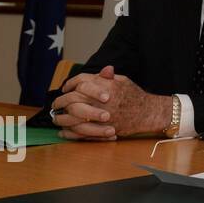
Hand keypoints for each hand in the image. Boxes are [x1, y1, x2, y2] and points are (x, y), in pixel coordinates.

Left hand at [52, 66, 167, 139]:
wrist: (148, 113)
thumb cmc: (135, 96)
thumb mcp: (123, 81)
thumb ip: (109, 77)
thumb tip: (104, 69)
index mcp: (104, 86)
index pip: (81, 82)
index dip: (70, 84)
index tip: (65, 88)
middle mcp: (101, 101)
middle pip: (73, 100)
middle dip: (60, 102)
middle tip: (55, 105)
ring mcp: (101, 116)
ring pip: (73, 118)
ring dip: (61, 119)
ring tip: (56, 119)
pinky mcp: (102, 129)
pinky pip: (81, 133)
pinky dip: (70, 133)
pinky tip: (63, 132)